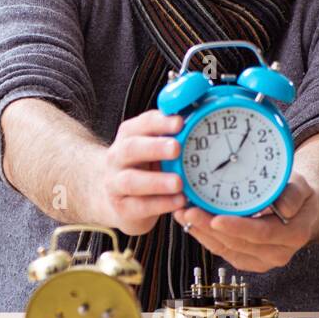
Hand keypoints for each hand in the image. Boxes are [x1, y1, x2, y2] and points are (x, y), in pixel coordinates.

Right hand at [93, 110, 187, 235]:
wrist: (118, 197)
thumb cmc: (146, 167)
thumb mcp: (155, 146)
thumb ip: (173, 133)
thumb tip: (203, 110)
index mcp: (129, 136)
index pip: (141, 124)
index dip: (159, 122)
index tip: (180, 122)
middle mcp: (117, 157)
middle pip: (130, 149)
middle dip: (154, 147)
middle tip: (176, 148)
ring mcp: (115, 183)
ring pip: (131, 181)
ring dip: (156, 181)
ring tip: (179, 183)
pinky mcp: (122, 207)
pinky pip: (139, 206)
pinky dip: (161, 204)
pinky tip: (179, 201)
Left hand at [171, 174, 318, 271]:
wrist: (299, 212)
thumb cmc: (297, 196)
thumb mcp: (301, 187)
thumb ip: (293, 194)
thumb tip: (283, 208)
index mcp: (293, 235)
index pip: (262, 233)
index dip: (237, 227)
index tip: (216, 219)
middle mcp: (277, 253)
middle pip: (237, 243)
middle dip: (208, 228)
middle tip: (188, 210)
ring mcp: (260, 260)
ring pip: (224, 248)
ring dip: (200, 231)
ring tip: (182, 212)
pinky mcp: (245, 259)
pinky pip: (220, 249)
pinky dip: (202, 235)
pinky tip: (189, 221)